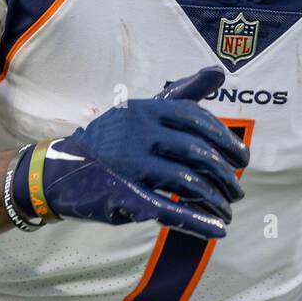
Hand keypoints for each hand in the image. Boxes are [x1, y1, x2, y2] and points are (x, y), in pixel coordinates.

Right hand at [10, 67, 248, 236]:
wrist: (59, 170)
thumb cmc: (111, 139)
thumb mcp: (142, 110)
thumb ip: (182, 93)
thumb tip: (219, 72)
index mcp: (146, 110)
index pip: (197, 120)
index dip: (225, 140)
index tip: (242, 158)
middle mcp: (138, 134)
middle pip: (196, 151)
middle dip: (225, 173)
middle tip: (238, 188)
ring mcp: (130, 166)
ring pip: (186, 181)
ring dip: (215, 198)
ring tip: (227, 207)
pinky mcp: (125, 197)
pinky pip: (169, 209)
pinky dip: (198, 221)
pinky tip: (218, 229)